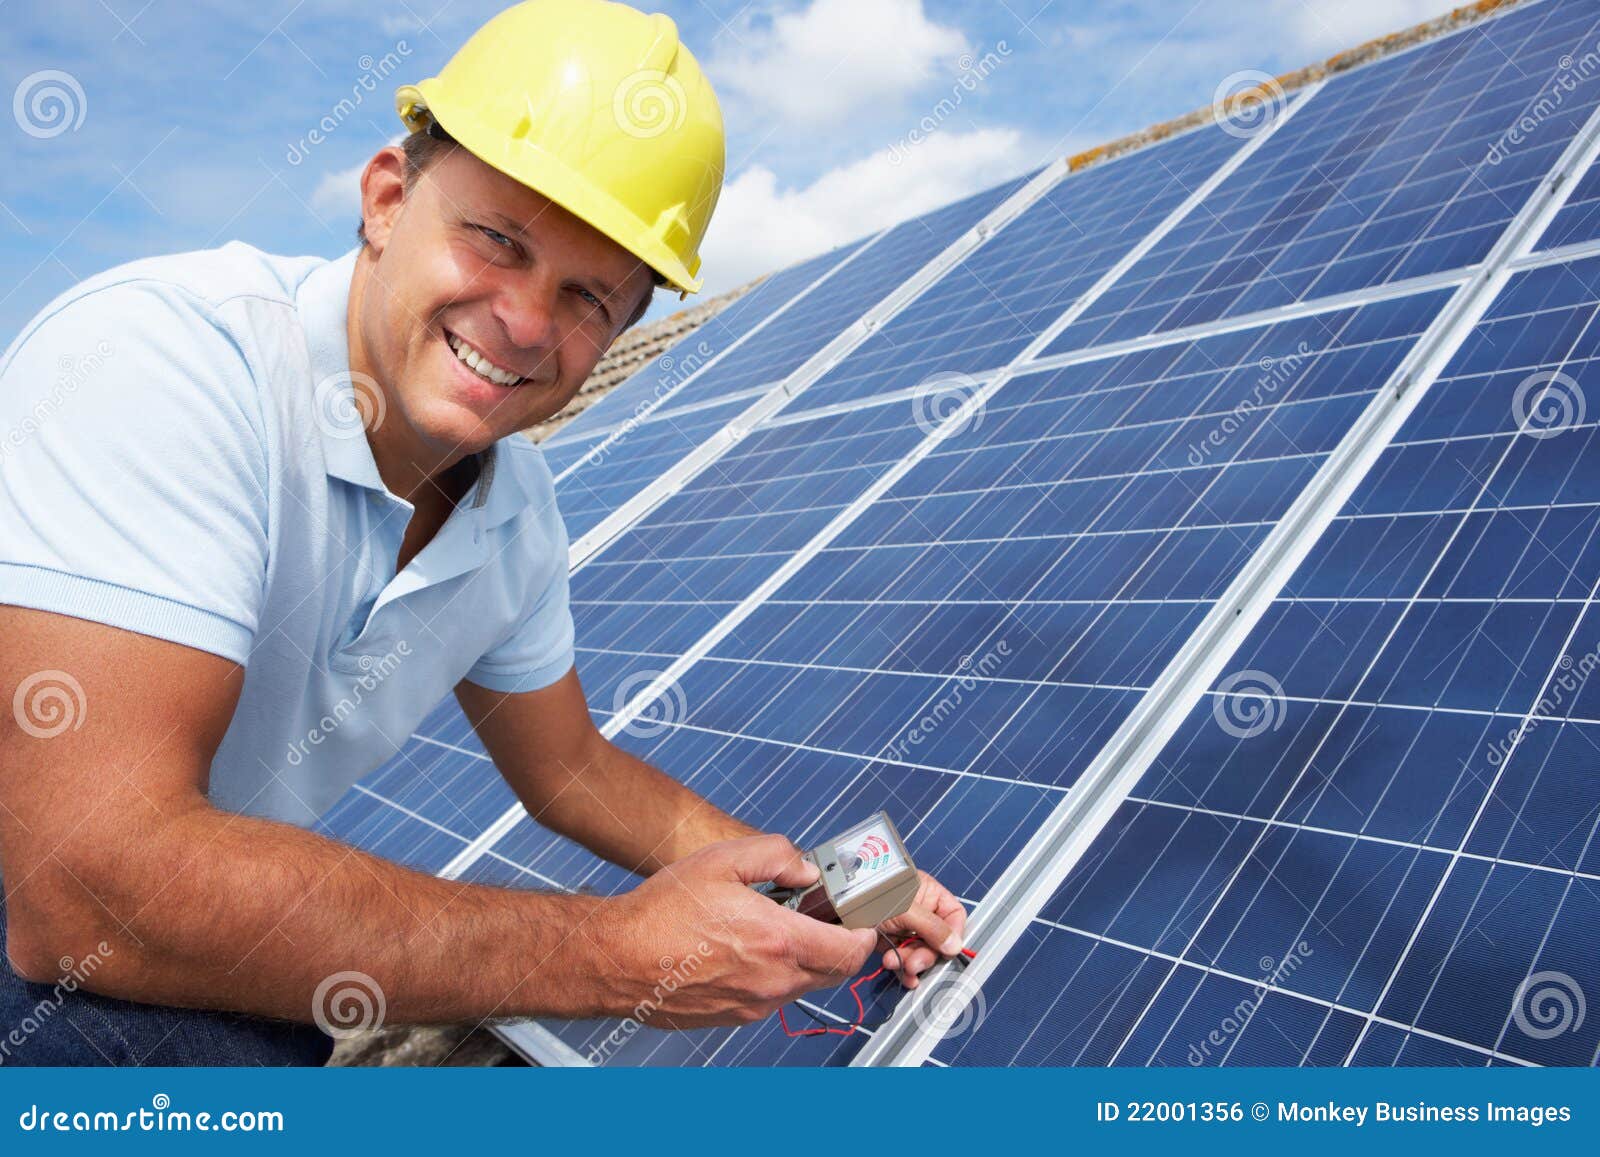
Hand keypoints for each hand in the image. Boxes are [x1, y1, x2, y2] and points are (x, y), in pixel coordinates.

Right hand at [593, 834, 878, 1027]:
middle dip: (839, 944)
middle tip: (823, 917)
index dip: (864, 931)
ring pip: (805, 985)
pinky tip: (747, 950)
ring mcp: (755, 1004)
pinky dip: (776, 975)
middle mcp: (773, 979)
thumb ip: (775, 855)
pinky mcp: (735, 1016)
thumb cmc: (662, 912)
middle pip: (836, 971)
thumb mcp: (720, 860)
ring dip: (806, 959)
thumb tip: (807, 868)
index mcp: (777, 939)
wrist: (618, 959)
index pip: (852, 949)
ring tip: (776, 928)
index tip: (858, 915)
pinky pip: (773, 997)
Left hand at [876, 870, 966, 988]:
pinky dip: (904, 968)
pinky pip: (904, 956)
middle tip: (914, 964)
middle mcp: (919, 910)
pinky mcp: (890, 939)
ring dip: (912, 962)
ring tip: (897, 965)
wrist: (836, 906)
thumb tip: (955, 946)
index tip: (947, 951)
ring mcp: (904, 925)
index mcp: (928, 893)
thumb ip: (932, 928)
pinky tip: (904, 976)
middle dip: (925, 954)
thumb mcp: (905, 910)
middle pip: (936, 938)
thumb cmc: (872, 896)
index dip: (953, 934)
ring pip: (920, 951)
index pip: (953, 914)